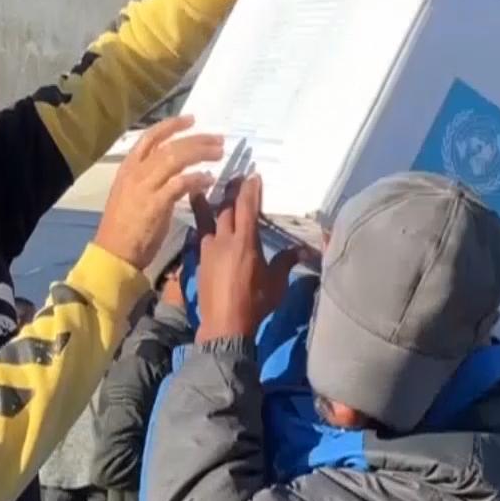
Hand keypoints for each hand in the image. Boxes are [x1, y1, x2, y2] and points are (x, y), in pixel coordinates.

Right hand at [92, 116, 223, 269]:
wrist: (114, 252)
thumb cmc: (124, 227)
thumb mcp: (132, 194)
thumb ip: (150, 179)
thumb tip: (174, 170)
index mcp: (128, 167)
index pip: (151, 136)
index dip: (172, 125)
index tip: (191, 119)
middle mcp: (136, 172)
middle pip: (170, 145)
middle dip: (197, 139)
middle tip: (218, 139)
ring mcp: (145, 186)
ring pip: (176, 158)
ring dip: (201, 152)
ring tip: (219, 153)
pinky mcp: (156, 203)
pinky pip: (181, 183)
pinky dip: (198, 178)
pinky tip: (209, 179)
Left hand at [190, 175, 311, 341]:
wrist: (224, 324)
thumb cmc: (254, 303)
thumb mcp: (276, 283)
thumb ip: (285, 262)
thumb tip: (301, 249)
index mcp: (245, 242)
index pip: (247, 207)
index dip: (250, 189)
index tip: (253, 176)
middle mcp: (224, 240)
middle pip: (226, 208)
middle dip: (231, 190)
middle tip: (234, 176)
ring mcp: (208, 249)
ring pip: (207, 218)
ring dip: (208, 202)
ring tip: (203, 186)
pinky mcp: (199, 260)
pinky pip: (199, 235)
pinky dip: (200, 223)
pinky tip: (198, 219)